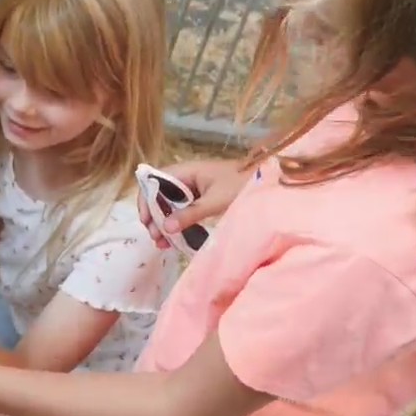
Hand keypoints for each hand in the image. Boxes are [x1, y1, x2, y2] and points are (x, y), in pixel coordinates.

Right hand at [138, 159, 252, 249]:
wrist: (270, 183)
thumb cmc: (242, 186)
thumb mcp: (215, 201)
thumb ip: (190, 214)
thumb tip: (165, 227)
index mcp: (187, 171)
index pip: (155, 181)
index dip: (146, 199)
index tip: (146, 221)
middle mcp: (187, 178)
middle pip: (160, 196)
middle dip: (154, 216)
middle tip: (155, 237)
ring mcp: (195, 190)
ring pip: (171, 206)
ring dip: (164, 223)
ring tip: (163, 244)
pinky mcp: (203, 200)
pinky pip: (184, 212)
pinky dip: (178, 225)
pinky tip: (175, 240)